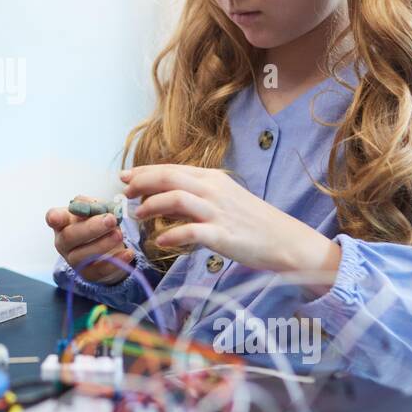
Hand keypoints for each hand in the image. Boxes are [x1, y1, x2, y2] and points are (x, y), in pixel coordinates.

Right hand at [44, 195, 133, 283]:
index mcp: (63, 222)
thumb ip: (95, 204)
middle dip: (91, 228)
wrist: (107, 250)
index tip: (56, 218)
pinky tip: (128, 252)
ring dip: (103, 244)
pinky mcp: (88, 274)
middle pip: (70, 236)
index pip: (53, 217)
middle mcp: (63, 242)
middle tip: (111, 220)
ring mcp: (74, 260)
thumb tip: (99, 207)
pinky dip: (117, 261)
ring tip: (119, 235)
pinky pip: (101, 269)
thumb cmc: (97, 224)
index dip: (54, 218)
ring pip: (84, 255)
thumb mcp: (96, 210)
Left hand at [120, 165, 340, 279]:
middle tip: (126, 193)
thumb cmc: (251, 221)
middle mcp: (213, 190)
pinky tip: (160, 242)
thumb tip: (162, 199)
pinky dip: (172, 236)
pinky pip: (191, 232)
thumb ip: (193, 198)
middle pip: (168, 177)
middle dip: (141, 182)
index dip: (144, 171)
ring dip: (152, 206)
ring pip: (176, 199)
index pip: (171, 168)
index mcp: (212, 178)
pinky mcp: (223, 235)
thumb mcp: (222, 199)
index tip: (125, 177)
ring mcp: (218, 212)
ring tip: (139, 215)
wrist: (285, 240)